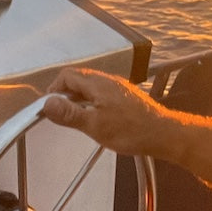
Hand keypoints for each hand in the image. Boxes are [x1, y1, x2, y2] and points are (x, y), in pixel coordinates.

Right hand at [41, 67, 177, 157]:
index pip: (67, 75)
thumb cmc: (133, 131)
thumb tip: (48, 104)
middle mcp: (108, 81)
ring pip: (91, 87)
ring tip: (76, 118)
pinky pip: (102, 94)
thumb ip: (70, 114)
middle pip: (78, 79)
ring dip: (79, 99)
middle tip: (60, 113)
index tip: (49, 105)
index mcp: (98, 84)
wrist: (163, 134)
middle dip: (65, 94)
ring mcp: (118, 88)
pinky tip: (96, 119)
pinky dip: (92, 103)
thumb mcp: (95, 126)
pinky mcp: (125, 97)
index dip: (54, 89)